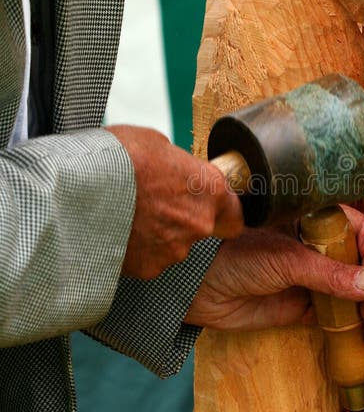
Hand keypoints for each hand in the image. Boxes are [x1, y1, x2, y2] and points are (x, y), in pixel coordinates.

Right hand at [106, 125, 243, 278]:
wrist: (79, 187)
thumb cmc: (118, 157)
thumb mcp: (157, 144)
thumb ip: (179, 165)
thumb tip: (178, 171)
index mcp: (209, 189)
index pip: (236, 213)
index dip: (222, 209)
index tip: (208, 205)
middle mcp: (200, 224)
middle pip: (203, 229)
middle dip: (184, 219)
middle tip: (156, 204)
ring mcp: (174, 250)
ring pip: (174, 246)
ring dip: (159, 234)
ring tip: (131, 215)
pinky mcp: (148, 268)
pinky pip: (149, 259)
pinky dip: (137, 249)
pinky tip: (119, 231)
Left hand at [184, 206, 363, 331]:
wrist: (198, 288)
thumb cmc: (235, 256)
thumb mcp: (287, 260)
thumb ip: (330, 273)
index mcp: (312, 221)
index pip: (358, 229)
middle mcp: (316, 246)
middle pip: (361, 260)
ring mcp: (311, 277)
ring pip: (353, 288)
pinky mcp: (303, 306)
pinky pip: (337, 312)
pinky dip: (353, 318)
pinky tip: (362, 324)